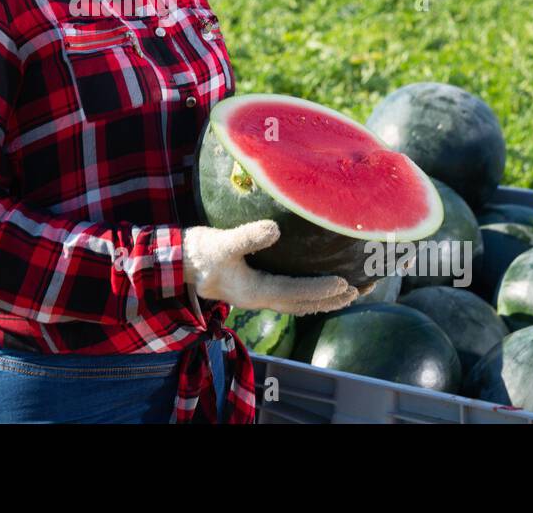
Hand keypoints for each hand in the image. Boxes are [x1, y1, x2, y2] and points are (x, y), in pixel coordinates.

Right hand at [181, 221, 360, 315]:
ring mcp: (257, 294)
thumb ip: (247, 237)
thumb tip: (276, 229)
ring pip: (297, 301)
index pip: (294, 293)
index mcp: (254, 292)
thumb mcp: (220, 243)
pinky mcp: (254, 286)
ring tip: (348, 292)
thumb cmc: (196, 253)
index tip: (343, 283)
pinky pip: (288, 293)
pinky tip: (317, 282)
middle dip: (330, 299)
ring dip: (323, 298)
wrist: (174, 263)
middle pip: (302, 304)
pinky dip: (308, 291)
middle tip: (359, 291)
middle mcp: (260, 298)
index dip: (319, 289)